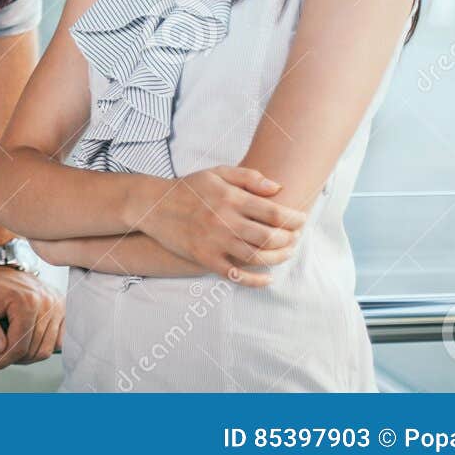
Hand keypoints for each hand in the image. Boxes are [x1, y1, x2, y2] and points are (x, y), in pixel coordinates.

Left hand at [0, 264, 63, 371]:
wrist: (3, 266)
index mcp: (26, 302)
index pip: (19, 347)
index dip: (1, 361)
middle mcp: (47, 304)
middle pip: (33, 351)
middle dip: (12, 358)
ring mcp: (57, 307)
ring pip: (46, 350)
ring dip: (26, 355)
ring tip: (9, 347)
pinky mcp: (62, 310)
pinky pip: (57, 342)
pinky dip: (41, 347)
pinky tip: (26, 340)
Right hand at [139, 166, 304, 285]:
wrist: (153, 205)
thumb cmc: (188, 188)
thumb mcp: (216, 173)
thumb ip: (248, 177)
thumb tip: (278, 188)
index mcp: (230, 198)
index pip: (274, 213)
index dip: (295, 219)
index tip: (301, 220)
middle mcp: (225, 221)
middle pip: (270, 237)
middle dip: (290, 239)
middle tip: (295, 238)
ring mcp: (214, 242)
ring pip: (257, 257)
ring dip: (278, 258)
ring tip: (286, 253)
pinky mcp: (204, 258)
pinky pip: (235, 275)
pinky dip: (255, 280)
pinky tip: (267, 278)